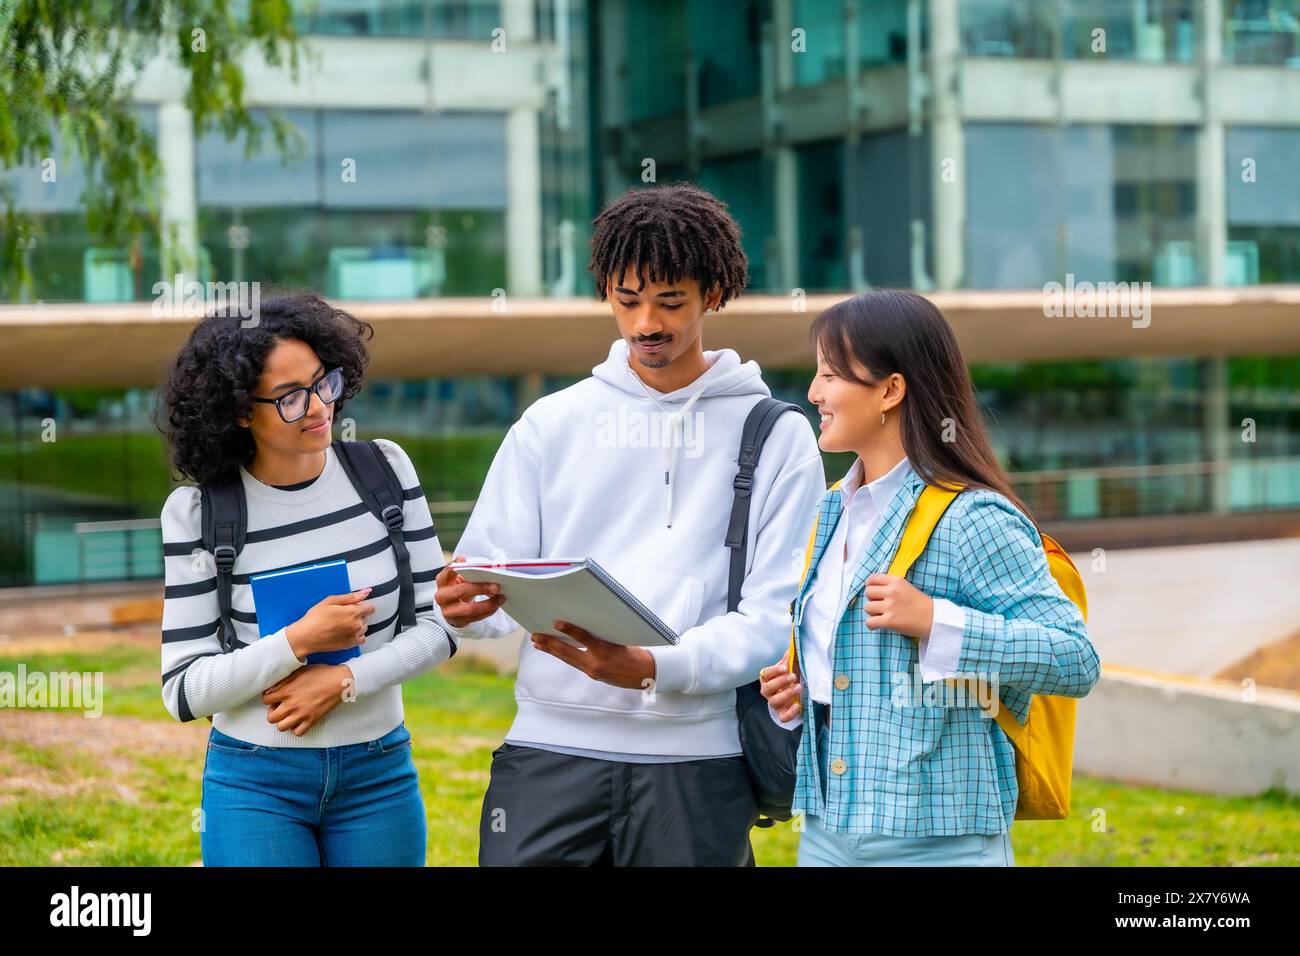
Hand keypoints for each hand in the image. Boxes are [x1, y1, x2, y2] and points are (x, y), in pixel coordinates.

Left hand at [261, 664, 354, 735]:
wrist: (340, 681)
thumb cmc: (321, 673)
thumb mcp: (299, 671)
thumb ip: (282, 681)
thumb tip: (269, 690)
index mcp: (287, 691)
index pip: (265, 700)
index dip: (268, 698)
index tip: (274, 697)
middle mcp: (292, 705)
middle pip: (271, 718)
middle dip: (273, 712)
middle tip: (280, 707)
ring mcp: (302, 714)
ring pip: (281, 727)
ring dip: (283, 722)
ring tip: (289, 715)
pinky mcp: (312, 720)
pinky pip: (298, 732)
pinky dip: (296, 728)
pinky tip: (299, 720)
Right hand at [286, 588, 373, 658]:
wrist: (306, 637)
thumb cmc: (314, 619)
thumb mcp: (331, 601)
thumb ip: (350, 597)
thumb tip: (365, 592)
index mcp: (353, 612)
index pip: (370, 608)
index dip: (361, 605)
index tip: (353, 606)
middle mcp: (357, 625)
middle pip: (366, 617)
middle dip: (357, 614)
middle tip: (342, 615)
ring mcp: (354, 636)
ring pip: (364, 627)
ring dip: (357, 624)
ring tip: (342, 624)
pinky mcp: (350, 645)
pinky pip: (361, 639)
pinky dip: (357, 635)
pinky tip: (346, 632)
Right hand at [435, 554, 505, 627]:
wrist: (452, 608)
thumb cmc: (458, 588)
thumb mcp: (459, 578)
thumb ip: (464, 569)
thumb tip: (468, 561)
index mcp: (442, 582)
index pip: (447, 572)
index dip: (456, 568)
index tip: (466, 562)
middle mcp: (442, 596)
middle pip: (461, 591)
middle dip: (481, 588)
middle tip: (496, 586)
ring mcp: (449, 611)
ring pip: (470, 609)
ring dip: (488, 604)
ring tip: (500, 598)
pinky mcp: (458, 621)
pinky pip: (476, 618)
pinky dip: (488, 611)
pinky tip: (496, 605)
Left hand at [530, 621, 655, 690]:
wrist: (646, 674)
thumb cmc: (636, 653)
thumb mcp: (621, 640)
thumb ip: (602, 635)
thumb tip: (584, 626)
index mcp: (606, 652)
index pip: (584, 638)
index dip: (570, 630)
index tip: (557, 623)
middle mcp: (597, 663)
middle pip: (568, 652)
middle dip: (550, 644)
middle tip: (535, 636)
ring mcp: (593, 671)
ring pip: (568, 659)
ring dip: (552, 650)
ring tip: (538, 644)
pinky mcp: (594, 674)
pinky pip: (575, 663)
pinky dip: (564, 656)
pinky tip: (555, 651)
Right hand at [760, 657, 802, 721]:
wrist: (791, 694)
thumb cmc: (788, 677)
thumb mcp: (789, 667)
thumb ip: (789, 659)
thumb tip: (793, 647)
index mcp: (767, 678)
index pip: (766, 674)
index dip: (774, 671)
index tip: (785, 667)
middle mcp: (767, 691)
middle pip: (768, 688)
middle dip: (781, 682)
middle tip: (793, 676)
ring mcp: (774, 703)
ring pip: (774, 701)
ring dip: (786, 694)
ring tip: (798, 687)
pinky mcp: (782, 713)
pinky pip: (783, 717)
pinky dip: (789, 713)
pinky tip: (797, 705)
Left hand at [863, 573, 933, 639]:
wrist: (934, 619)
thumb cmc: (919, 604)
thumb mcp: (906, 587)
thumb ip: (890, 586)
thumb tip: (871, 588)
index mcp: (896, 581)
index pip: (872, 579)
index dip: (870, 586)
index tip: (875, 593)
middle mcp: (892, 592)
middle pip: (868, 592)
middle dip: (872, 600)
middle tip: (881, 606)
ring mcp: (891, 606)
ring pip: (867, 608)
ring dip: (872, 613)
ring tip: (882, 615)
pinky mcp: (890, 620)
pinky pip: (869, 622)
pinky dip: (871, 625)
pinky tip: (879, 624)